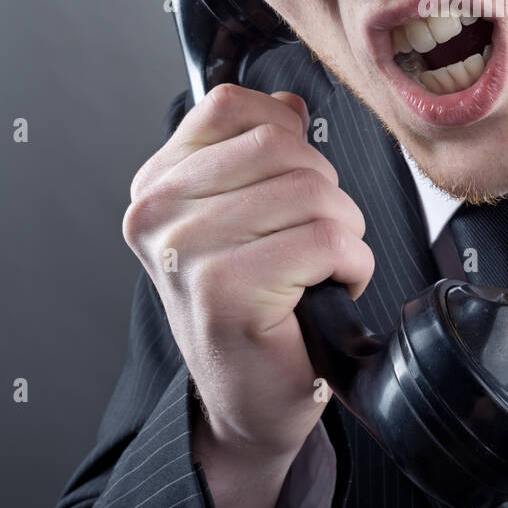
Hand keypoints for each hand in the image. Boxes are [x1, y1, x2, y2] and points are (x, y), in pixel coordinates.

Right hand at [122, 84, 374, 461]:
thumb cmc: (255, 311)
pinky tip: (328, 290)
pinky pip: (327, 240)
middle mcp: (158, 214)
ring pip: (312, 192)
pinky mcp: (226, 290)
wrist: (252, 402)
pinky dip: (352, 265)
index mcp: (156, 186)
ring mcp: (187, 252)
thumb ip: (257, 154)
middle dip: (324, 190)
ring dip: (343, 231)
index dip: (285, 135)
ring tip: (319, 268)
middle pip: (281, 146)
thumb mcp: (246, 217)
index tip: (289, 184)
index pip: (232, 106)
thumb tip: (287, 106)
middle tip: (312, 240)